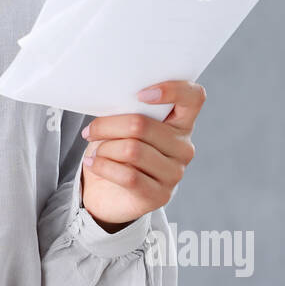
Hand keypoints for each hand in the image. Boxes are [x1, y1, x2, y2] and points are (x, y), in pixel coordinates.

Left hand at [79, 81, 205, 231]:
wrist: (109, 193)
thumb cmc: (118, 151)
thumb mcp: (124, 126)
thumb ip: (128, 111)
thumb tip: (110, 102)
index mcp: (180, 123)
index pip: (194, 97)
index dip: (172, 89)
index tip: (140, 95)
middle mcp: (183, 148)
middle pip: (141, 125)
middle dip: (107, 126)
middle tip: (90, 131)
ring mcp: (174, 173)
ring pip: (131, 149)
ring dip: (104, 148)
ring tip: (95, 152)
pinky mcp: (159, 195)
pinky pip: (128, 176)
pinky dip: (103, 166)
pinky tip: (93, 164)